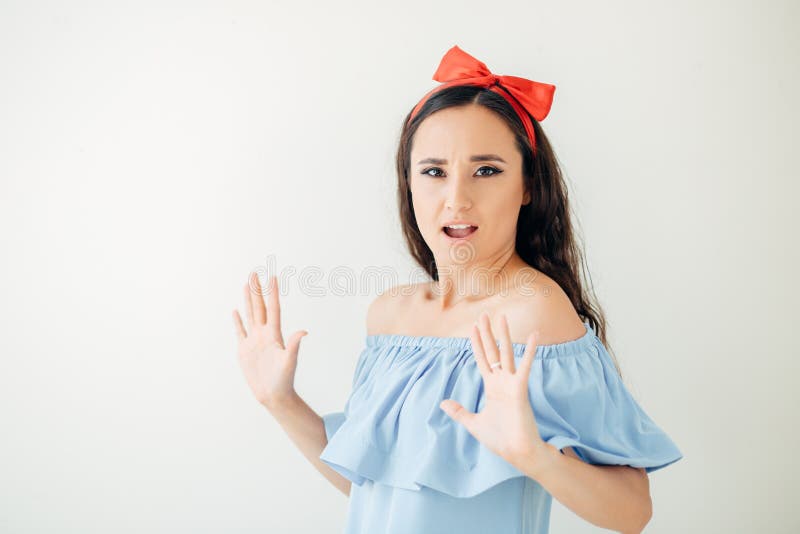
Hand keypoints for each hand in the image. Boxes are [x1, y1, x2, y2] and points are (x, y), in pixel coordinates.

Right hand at [232, 273, 307, 407]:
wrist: (273, 395)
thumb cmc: (284, 380)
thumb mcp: (290, 361)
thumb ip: (294, 345)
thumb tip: (304, 331)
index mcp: (274, 334)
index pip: (273, 309)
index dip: (272, 293)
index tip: (273, 277)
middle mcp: (264, 334)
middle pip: (259, 307)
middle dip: (256, 290)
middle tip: (254, 273)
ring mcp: (254, 341)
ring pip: (250, 315)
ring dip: (247, 300)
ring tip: (246, 285)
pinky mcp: (245, 350)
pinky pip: (240, 331)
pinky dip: (238, 321)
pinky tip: (236, 311)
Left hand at [439, 312, 549, 470]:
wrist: (517, 452)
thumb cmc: (500, 439)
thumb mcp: (472, 423)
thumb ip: (459, 411)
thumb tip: (443, 403)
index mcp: (492, 387)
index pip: (482, 360)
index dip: (477, 344)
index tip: (473, 327)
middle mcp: (501, 381)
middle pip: (492, 351)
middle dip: (487, 333)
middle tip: (483, 314)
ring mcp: (511, 383)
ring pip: (506, 353)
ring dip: (504, 335)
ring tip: (501, 316)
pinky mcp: (520, 389)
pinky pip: (525, 366)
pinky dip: (529, 350)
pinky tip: (533, 335)